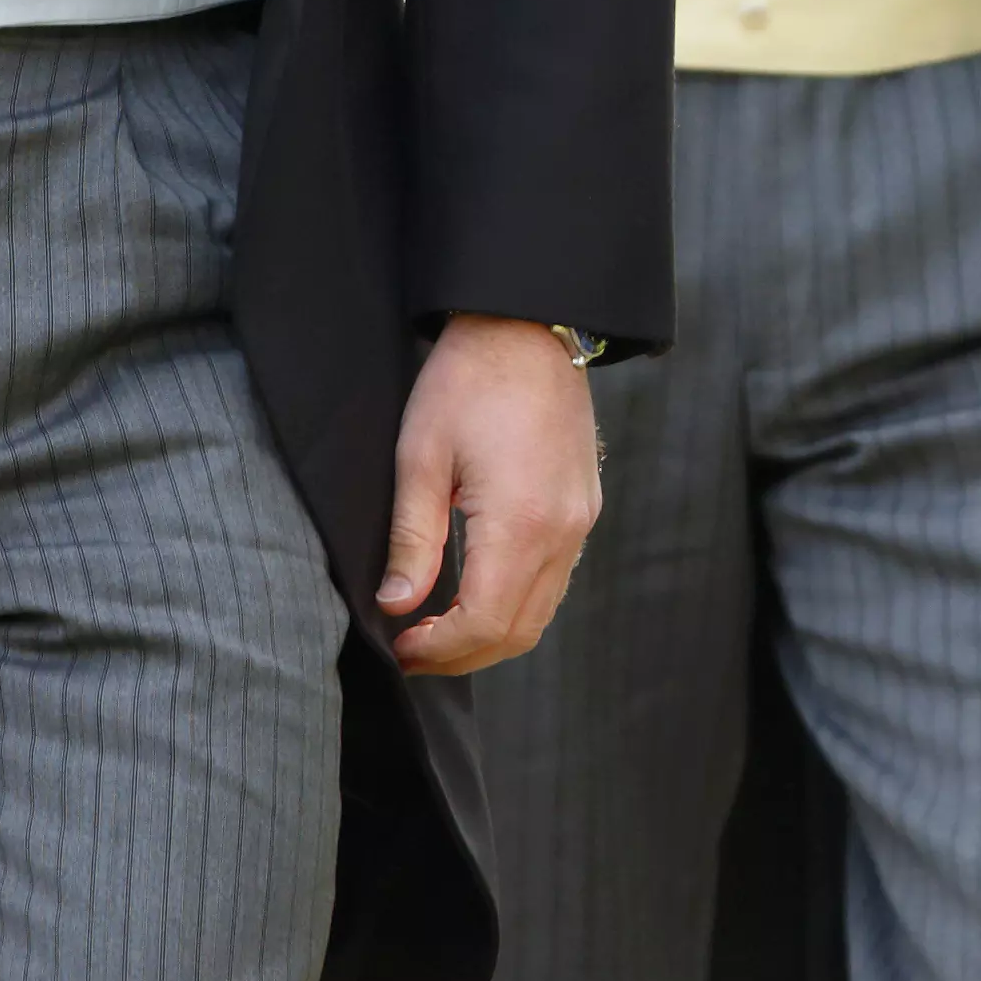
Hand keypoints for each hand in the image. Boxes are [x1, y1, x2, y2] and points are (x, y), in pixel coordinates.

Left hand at [380, 314, 599, 676]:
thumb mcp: (421, 457)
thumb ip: (413, 540)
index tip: (401, 648)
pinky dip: (516, 603)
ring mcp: (580, 521)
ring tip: (439, 629)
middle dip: (463, 655)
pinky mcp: (583, 508)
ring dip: (491, 634)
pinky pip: (555, 580)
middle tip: (414, 652)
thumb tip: (396, 606)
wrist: (528, 325)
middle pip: (518, 631)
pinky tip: (477, 591)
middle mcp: (562, 531)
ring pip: (541, 612)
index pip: (484, 622)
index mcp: (520, 522)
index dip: (440, 650)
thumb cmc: (467, 381)